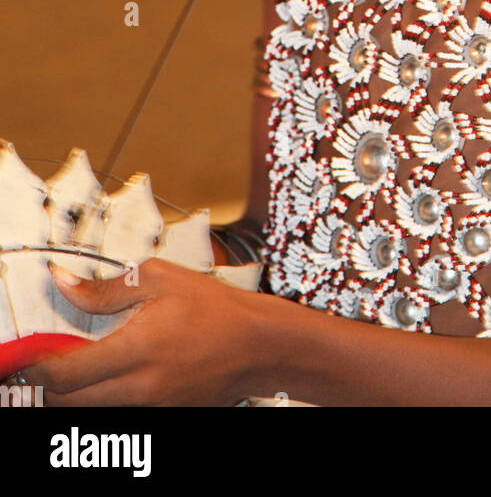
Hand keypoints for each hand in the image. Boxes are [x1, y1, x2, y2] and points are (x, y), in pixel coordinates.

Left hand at [25, 258, 262, 406]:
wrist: (258, 346)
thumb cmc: (215, 309)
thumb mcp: (159, 280)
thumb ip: (106, 287)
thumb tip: (65, 284)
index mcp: (136, 352)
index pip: (65, 374)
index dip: (37, 367)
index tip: (27, 354)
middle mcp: (139, 389)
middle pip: (69, 403)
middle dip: (49, 384)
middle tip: (46, 360)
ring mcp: (150, 408)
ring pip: (90, 412)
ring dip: (75, 393)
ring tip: (79, 363)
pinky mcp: (160, 416)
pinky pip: (117, 413)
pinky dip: (102, 397)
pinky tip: (110, 375)